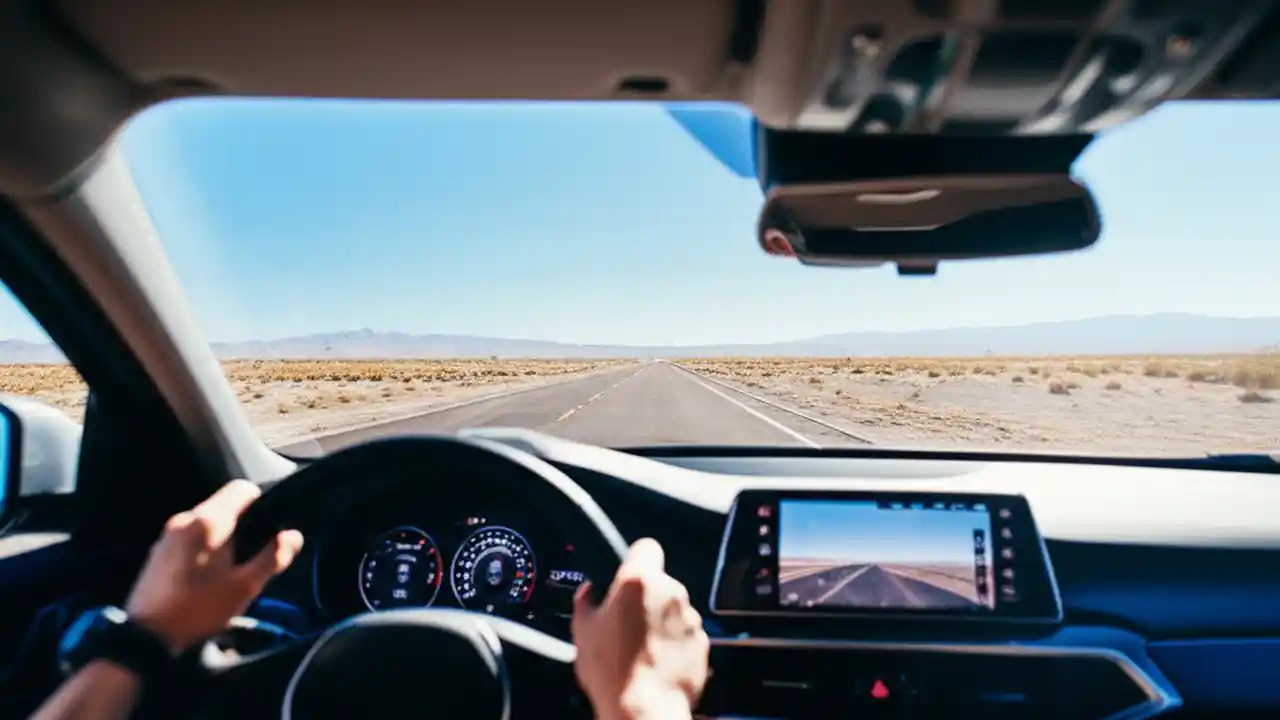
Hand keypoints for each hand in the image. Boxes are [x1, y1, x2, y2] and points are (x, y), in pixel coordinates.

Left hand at [124, 480, 303, 653]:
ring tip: (231, 571)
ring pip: (208, 523)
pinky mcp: (158, 551)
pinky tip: (208, 577)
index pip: (243, 489)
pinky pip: (192, 537)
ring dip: (225, 539)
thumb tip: (293, 535)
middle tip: (253, 557)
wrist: (145, 639)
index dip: (264, 503)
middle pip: (225, 506)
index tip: (271, 530)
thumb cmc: (198, 609)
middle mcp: (185, 519)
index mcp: (208, 521)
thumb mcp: (244, 587)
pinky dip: (206, 548)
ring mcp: (168, 534)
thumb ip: (273, 558)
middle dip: (245, 526)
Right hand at [571, 539, 708, 719]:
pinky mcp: (703, 641)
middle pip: (659, 581)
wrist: (645, 709)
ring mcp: (690, 617)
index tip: (627, 573)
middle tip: (625, 622)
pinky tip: (656, 660)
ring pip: (674, 608)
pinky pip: (686, 632)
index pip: (645, 546)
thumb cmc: (612, 673)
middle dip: (645, 597)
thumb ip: (586, 601)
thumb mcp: (582, 631)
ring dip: (661, 620)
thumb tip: (589, 592)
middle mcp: (670, 592)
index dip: (635, 558)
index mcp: (638, 581)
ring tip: (639, 647)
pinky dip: (675, 642)